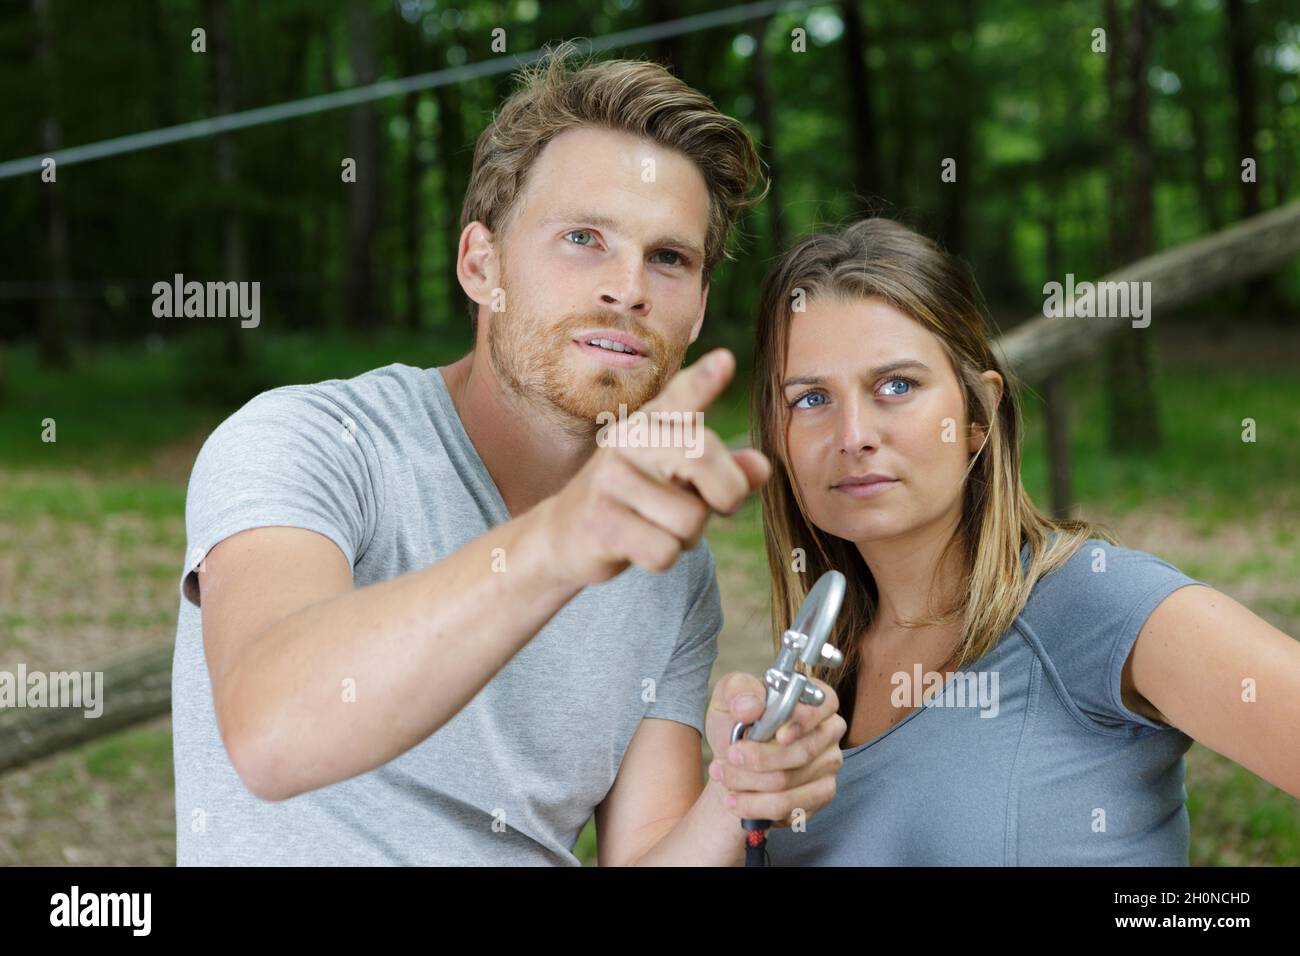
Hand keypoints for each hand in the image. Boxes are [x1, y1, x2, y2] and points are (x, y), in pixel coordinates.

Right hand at [538, 348, 770, 587]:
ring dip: (687, 537)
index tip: (725, 361)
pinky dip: (662, 558)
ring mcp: (610, 479)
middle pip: (704, 457)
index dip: (703, 381)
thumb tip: (762, 466)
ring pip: (690, 520)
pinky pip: (665, 551)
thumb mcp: (682, 478)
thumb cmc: (640, 499)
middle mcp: (629, 440)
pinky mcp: (600, 522)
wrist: (567, 532)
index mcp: (652, 421)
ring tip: (659, 525)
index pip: (680, 397)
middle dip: (727, 495)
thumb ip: (725, 470)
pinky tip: (638, 545)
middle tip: (714, 506)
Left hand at [704, 671, 846, 827]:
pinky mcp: (819, 795)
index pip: (825, 704)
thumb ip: (739, 691)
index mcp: (814, 699)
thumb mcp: (728, 697)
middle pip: (804, 752)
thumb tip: (751, 706)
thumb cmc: (734, 722)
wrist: (730, 760)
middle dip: (760, 759)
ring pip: (790, 783)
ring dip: (749, 783)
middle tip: (731, 756)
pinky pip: (789, 808)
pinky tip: (735, 798)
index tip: (777, 735)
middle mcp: (828, 731)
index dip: (803, 720)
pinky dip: (755, 805)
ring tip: (723, 775)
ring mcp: (828, 765)